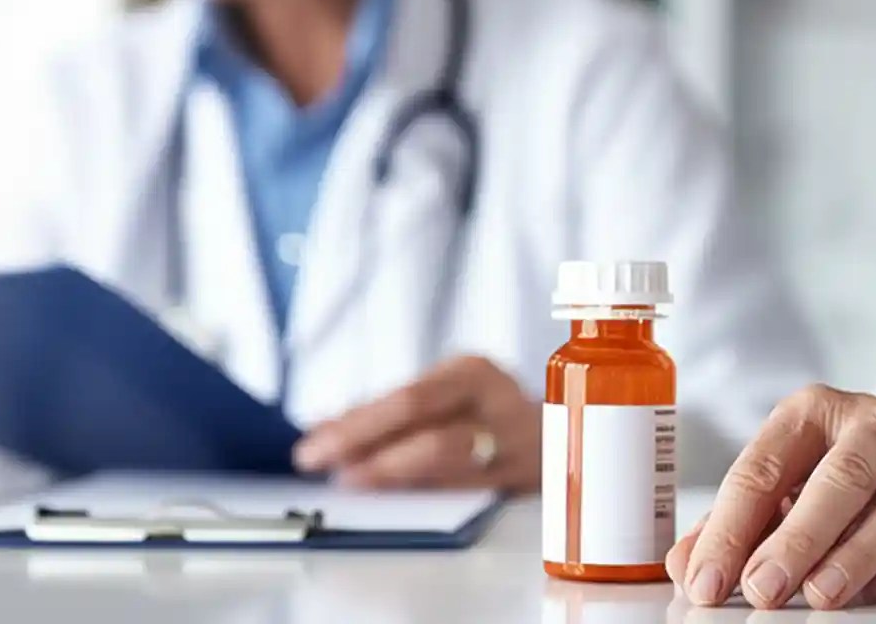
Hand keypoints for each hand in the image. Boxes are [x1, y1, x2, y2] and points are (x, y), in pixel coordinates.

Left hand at [293, 356, 540, 491]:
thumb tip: (323, 427)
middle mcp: (500, 409)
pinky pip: (463, 499)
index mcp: (475, 374)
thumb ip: (386, 407)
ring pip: (449, 476)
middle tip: (327, 467)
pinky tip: (391, 500)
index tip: (315, 444)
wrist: (560, 430)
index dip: (359, 426)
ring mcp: (516, 452)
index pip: (410, 401)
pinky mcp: (521, 488)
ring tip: (353, 483)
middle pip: (430, 438)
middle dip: (371, 456)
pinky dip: (418, 500)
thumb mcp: (443, 389)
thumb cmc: (484, 409)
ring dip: (392, 482)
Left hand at [667, 384, 875, 609]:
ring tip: (819, 594)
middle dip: (796, 539)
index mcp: (810, 412)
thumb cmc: (829, 474)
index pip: (762, 470)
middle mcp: (874, 425)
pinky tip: (873, 592)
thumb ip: (728, 526)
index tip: (707, 580)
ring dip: (856, 554)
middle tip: (762, 588)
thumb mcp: (776, 487)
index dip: (730, 529)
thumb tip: (684, 567)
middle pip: (837, 479)